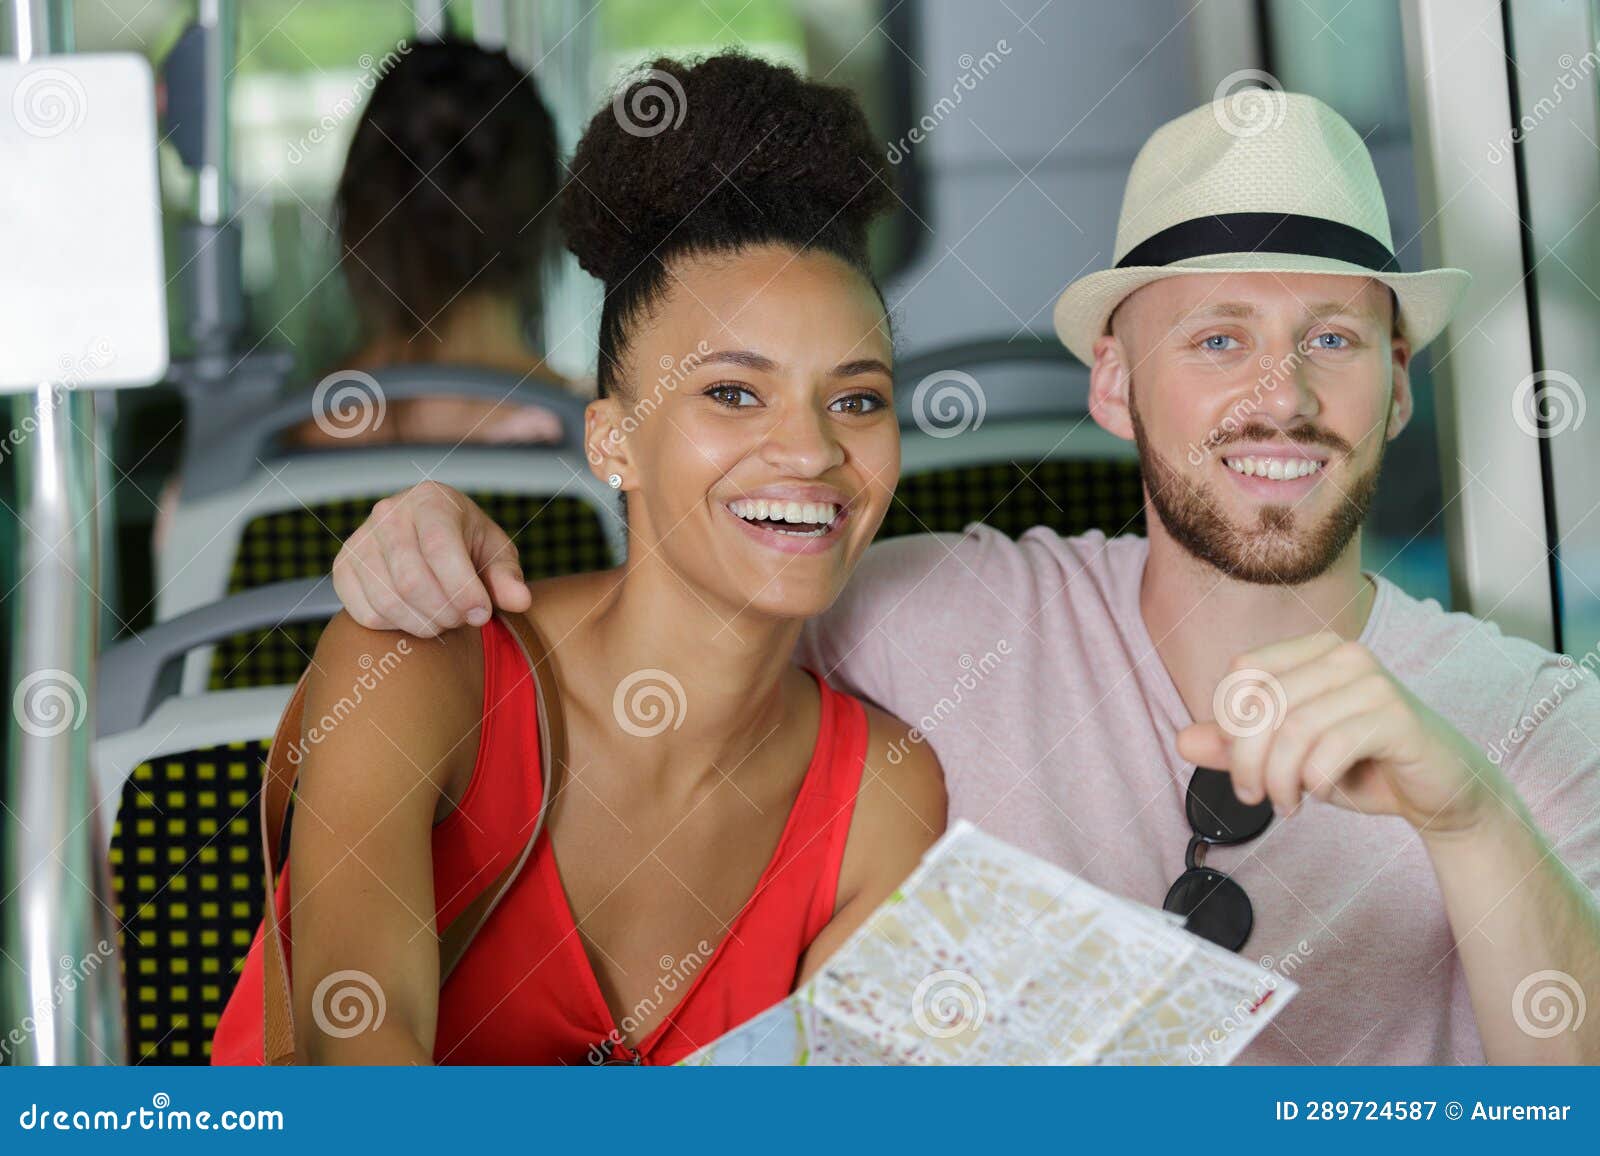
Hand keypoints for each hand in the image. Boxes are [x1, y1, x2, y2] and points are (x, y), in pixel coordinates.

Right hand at [332, 481, 530, 636]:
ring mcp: (360, 540)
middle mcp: (389, 514)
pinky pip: (367, 614)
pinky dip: (398, 627)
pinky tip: (418, 616)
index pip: (441, 548)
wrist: (427, 536)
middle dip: (446, 612)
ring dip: (424, 623)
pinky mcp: (343, 568)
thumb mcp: (495, 553)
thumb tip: (520, 600)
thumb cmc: (468, 544)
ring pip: (389, 601)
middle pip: (412, 580)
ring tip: (446, 619)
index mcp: (430, 500)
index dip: (463, 590)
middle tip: (464, 619)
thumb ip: (507, 577)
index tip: (482, 614)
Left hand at [1176, 632, 1504, 835]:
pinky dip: (1315, 780)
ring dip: (1279, 778)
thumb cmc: (1363, 767)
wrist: (1441, 794)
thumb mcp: (1288, 756)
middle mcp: (1343, 654)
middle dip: (1247, 760)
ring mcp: (1373, 682)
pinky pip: (1330, 746)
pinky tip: (1321, 794)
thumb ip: (1237, 747)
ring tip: (1287, 803)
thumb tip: (1182, 740)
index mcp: (1313, 651)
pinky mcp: (1396, 717)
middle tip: (1256, 796)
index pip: (1242, 673)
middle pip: (1262, 702)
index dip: (1229, 723)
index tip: (1240, 764)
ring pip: (1292, 728)